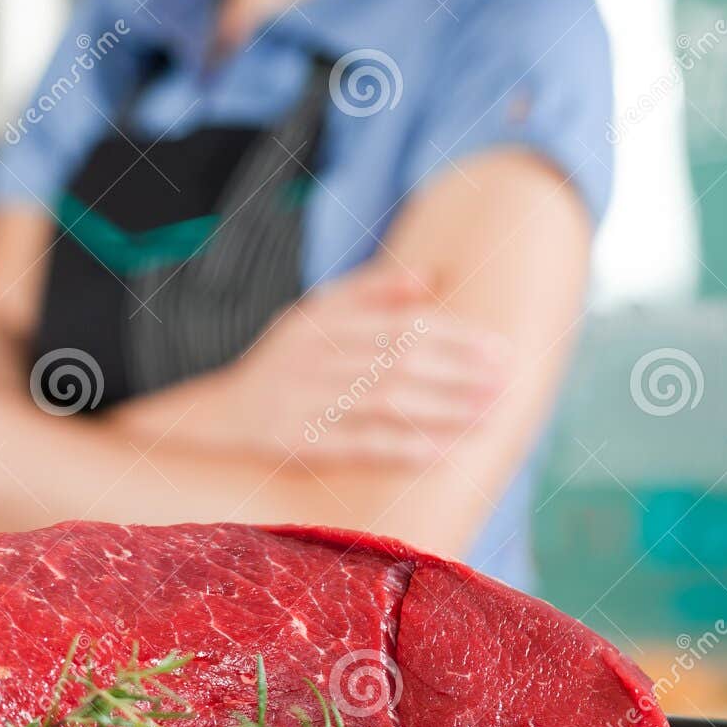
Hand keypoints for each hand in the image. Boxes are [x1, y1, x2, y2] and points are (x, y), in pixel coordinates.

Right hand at [162, 268, 509, 465]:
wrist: (220, 417)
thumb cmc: (284, 363)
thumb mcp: (314, 315)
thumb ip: (371, 292)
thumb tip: (432, 274)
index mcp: (324, 320)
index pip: (401, 323)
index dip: (454, 335)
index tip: (498, 348)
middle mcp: (316, 357)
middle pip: (400, 361)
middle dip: (459, 372)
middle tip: (506, 381)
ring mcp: (307, 400)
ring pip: (387, 402)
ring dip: (444, 409)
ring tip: (490, 415)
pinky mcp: (302, 442)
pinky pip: (363, 445)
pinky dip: (407, 447)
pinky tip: (447, 451)